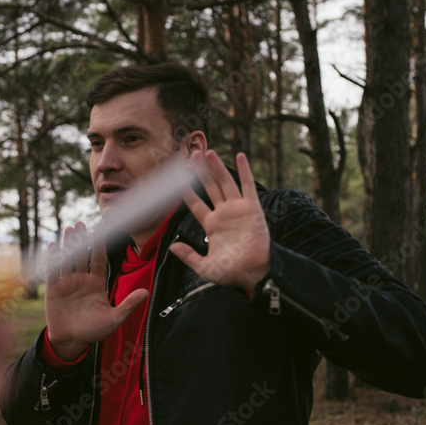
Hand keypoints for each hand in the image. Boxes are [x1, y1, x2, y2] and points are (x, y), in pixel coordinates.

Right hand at [44, 222, 148, 360]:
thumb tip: (146, 292)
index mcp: (96, 283)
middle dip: (82, 240)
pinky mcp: (53, 290)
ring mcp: (67, 283)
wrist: (72, 342)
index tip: (103, 230)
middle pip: (82, 256)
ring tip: (70, 228)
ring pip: (68, 260)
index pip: (99, 260)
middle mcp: (82, 280)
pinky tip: (53, 245)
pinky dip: (53, 258)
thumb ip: (129, 305)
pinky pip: (53, 271)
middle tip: (82, 223)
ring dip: (68, 244)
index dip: (100, 246)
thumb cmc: (94, 331)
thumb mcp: (114, 319)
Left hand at [170, 150, 270, 290]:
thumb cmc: (231, 272)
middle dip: (201, 172)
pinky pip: (247, 185)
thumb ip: (188, 256)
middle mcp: (224, 214)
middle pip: (209, 187)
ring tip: (208, 152)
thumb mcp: (204, 267)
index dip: (187, 192)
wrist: (253, 272)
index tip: (177, 179)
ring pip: (225, 183)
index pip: (196, 204)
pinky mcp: (252, 208)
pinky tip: (240, 156)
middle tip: (192, 155)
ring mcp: (238, 209)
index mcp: (212, 226)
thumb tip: (172, 246)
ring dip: (217, 167)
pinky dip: (245, 170)